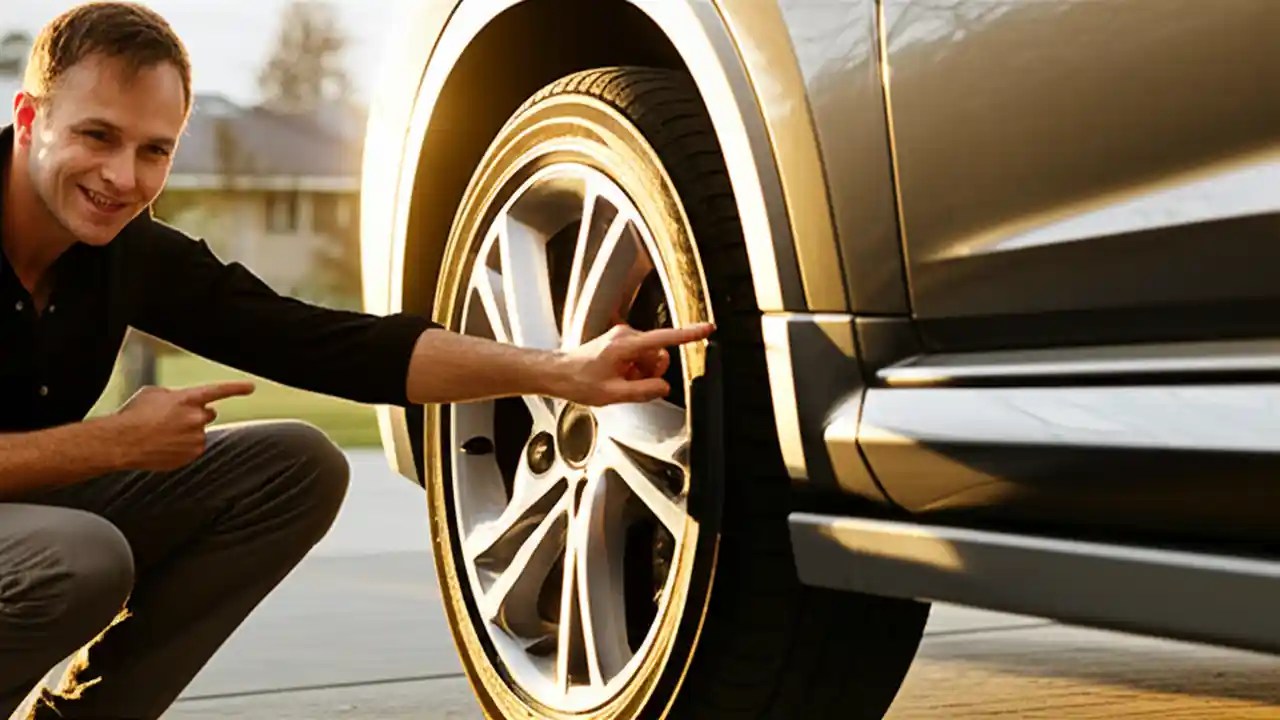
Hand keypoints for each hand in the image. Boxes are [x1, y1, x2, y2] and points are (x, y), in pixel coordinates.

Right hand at [112, 382, 255, 469]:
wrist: (123, 442)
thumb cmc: (134, 416)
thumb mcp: (153, 394)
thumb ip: (175, 395)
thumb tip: (180, 401)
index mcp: (188, 399)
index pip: (219, 391)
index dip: (236, 388)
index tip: (250, 387)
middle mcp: (196, 417)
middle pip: (208, 414)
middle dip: (196, 415)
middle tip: (175, 420)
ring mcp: (196, 437)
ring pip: (198, 433)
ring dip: (186, 433)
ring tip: (162, 434)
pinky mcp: (192, 454)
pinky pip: (192, 448)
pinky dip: (182, 447)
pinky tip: (164, 446)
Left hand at [554, 323, 714, 405]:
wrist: (558, 373)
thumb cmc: (579, 381)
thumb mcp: (613, 394)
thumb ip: (643, 391)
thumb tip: (663, 387)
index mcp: (626, 345)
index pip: (665, 339)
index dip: (689, 334)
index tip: (707, 328)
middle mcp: (626, 335)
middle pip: (659, 353)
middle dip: (652, 371)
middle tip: (632, 384)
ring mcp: (622, 337)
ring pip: (650, 356)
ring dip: (642, 372)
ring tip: (621, 381)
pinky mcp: (620, 342)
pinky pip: (639, 356)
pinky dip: (634, 369)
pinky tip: (618, 377)